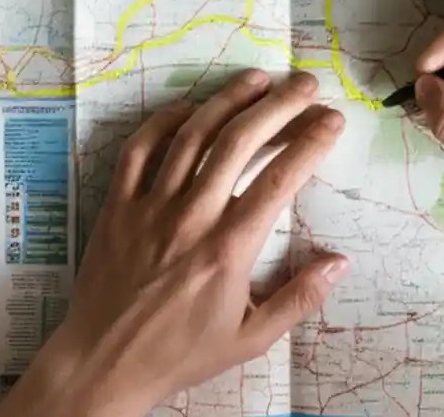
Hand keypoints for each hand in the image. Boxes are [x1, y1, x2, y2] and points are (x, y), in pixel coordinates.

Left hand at [0, 71, 348, 416]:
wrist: (104, 364)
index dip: (310, 142)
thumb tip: (339, 262)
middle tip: (305, 85)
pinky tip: (191, 107)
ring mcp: (150, 207)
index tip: (331, 120)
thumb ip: (298, 299)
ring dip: (228, 100)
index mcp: (228, 250)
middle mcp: (191, 218)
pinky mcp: (117, 206)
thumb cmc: (180, 354)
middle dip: (278, 106)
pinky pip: (139, 149)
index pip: (280, 180)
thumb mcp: (250, 339)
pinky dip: (165, 121)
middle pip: (239, 143)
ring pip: (192, 136)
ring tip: (258, 79)